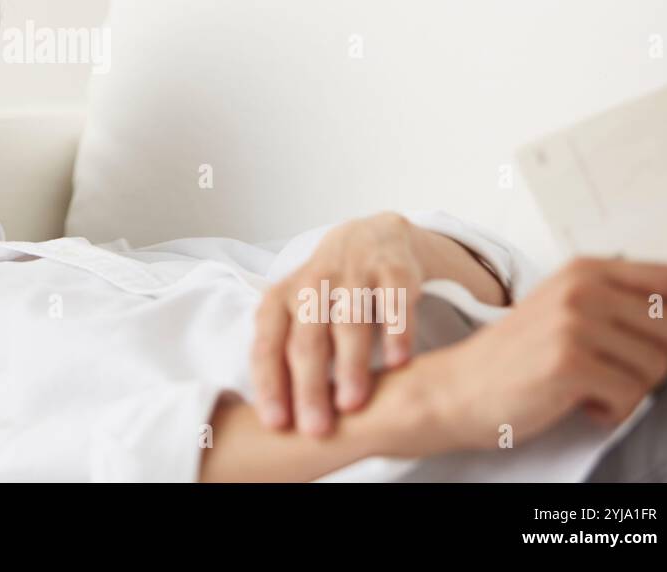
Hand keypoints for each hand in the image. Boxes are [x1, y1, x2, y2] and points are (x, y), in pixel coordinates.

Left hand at [249, 211, 424, 435]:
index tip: (277, 424)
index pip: (269, 344)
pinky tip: (398, 362)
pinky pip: (394, 302)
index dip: (270, 384)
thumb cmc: (325, 295)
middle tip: (316, 428)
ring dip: (349, 364)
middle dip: (309, 386)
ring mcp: (353, 273)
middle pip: (307, 339)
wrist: (371, 238)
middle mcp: (312, 284)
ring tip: (351, 404)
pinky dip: (396, 332)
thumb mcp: (296, 317)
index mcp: (281, 299)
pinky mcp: (393, 269)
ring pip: (349, 322)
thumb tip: (277, 420)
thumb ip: (286, 359)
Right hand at [413, 256, 666, 450]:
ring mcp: (573, 323)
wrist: (458, 386)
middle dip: (653, 360)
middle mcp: (581, 288)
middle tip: (614, 368)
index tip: (644, 339)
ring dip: (630, 389)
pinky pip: (631, 396)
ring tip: (592, 386)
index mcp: (584, 269)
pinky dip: (612, 411)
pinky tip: (581, 403)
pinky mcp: (568, 362)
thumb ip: (613, 299)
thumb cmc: (516, 356)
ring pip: (657, 367)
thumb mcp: (563, 307)